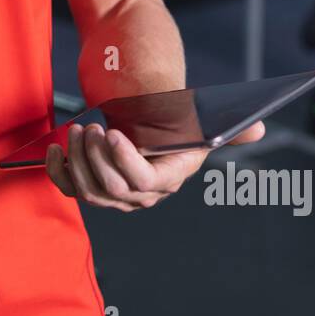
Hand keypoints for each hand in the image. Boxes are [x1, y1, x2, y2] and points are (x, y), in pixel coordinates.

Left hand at [45, 119, 265, 211]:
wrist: (147, 121)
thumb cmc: (173, 121)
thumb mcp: (200, 122)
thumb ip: (230, 129)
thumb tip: (259, 128)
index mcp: (170, 177)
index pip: (145, 182)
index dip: (125, 162)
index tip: (113, 133)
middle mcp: (142, 194)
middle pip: (112, 188)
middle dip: (97, 156)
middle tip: (92, 127)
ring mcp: (114, 195)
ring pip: (90, 189)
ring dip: (79, 158)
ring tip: (79, 129)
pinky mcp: (90, 186)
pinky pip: (68, 188)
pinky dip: (58, 170)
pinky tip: (56, 147)